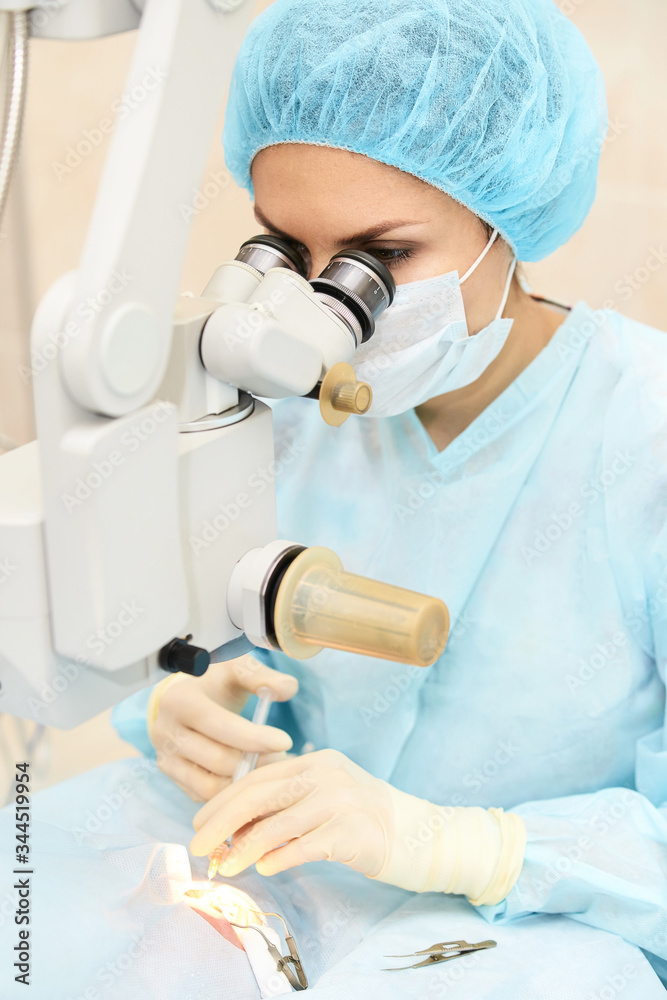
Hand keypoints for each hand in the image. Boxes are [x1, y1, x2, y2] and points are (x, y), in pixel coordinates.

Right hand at [150, 654, 297, 801]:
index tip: (285, 741)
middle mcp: (165, 731)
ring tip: (269, 770)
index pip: (220, 725)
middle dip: (255, 763)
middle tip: (283, 758)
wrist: (189, 695)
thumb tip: (288, 689)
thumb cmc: (217, 681)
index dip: (254, 737)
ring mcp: (164, 757)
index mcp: (180, 700)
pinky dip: (230, 793)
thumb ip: (263, 676)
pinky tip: (251, 779)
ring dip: (244, 782)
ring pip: (209, 786)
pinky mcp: (171, 775)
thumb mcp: (237, 668)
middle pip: (217, 760)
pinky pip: (203, 795)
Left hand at [189, 749, 393, 877]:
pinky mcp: (353, 831)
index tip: (198, 823)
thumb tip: (231, 832)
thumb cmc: (362, 821)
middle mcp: (326, 775)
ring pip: (277, 824)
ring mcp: (341, 800)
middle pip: (260, 796)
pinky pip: (305, 846)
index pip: (258, 777)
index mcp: (315, 762)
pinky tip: (265, 869)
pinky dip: (280, 858)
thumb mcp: (322, 801)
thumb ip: (284, 808)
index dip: (223, 801)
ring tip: (225, 867)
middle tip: (197, 846)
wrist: (417, 835)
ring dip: (245, 849)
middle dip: (221, 823)